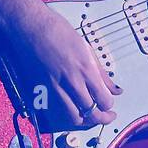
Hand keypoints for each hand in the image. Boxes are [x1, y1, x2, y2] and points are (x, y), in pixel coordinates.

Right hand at [0, 0, 123, 130]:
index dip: (109, 106)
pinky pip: (58, 110)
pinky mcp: (43, 89)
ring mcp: (56, 87)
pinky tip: (73, 109)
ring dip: (84, 121)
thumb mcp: (87, 48)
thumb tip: (116, 89)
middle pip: (90, 112)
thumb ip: (102, 73)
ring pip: (73, 117)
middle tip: (105, 116)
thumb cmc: (59, 31)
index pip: (103, 100)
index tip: (110, 106)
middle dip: (101, 118)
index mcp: (86, 69)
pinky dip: (67, 114)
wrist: (31, 27)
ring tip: (90, 117)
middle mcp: (71, 81)